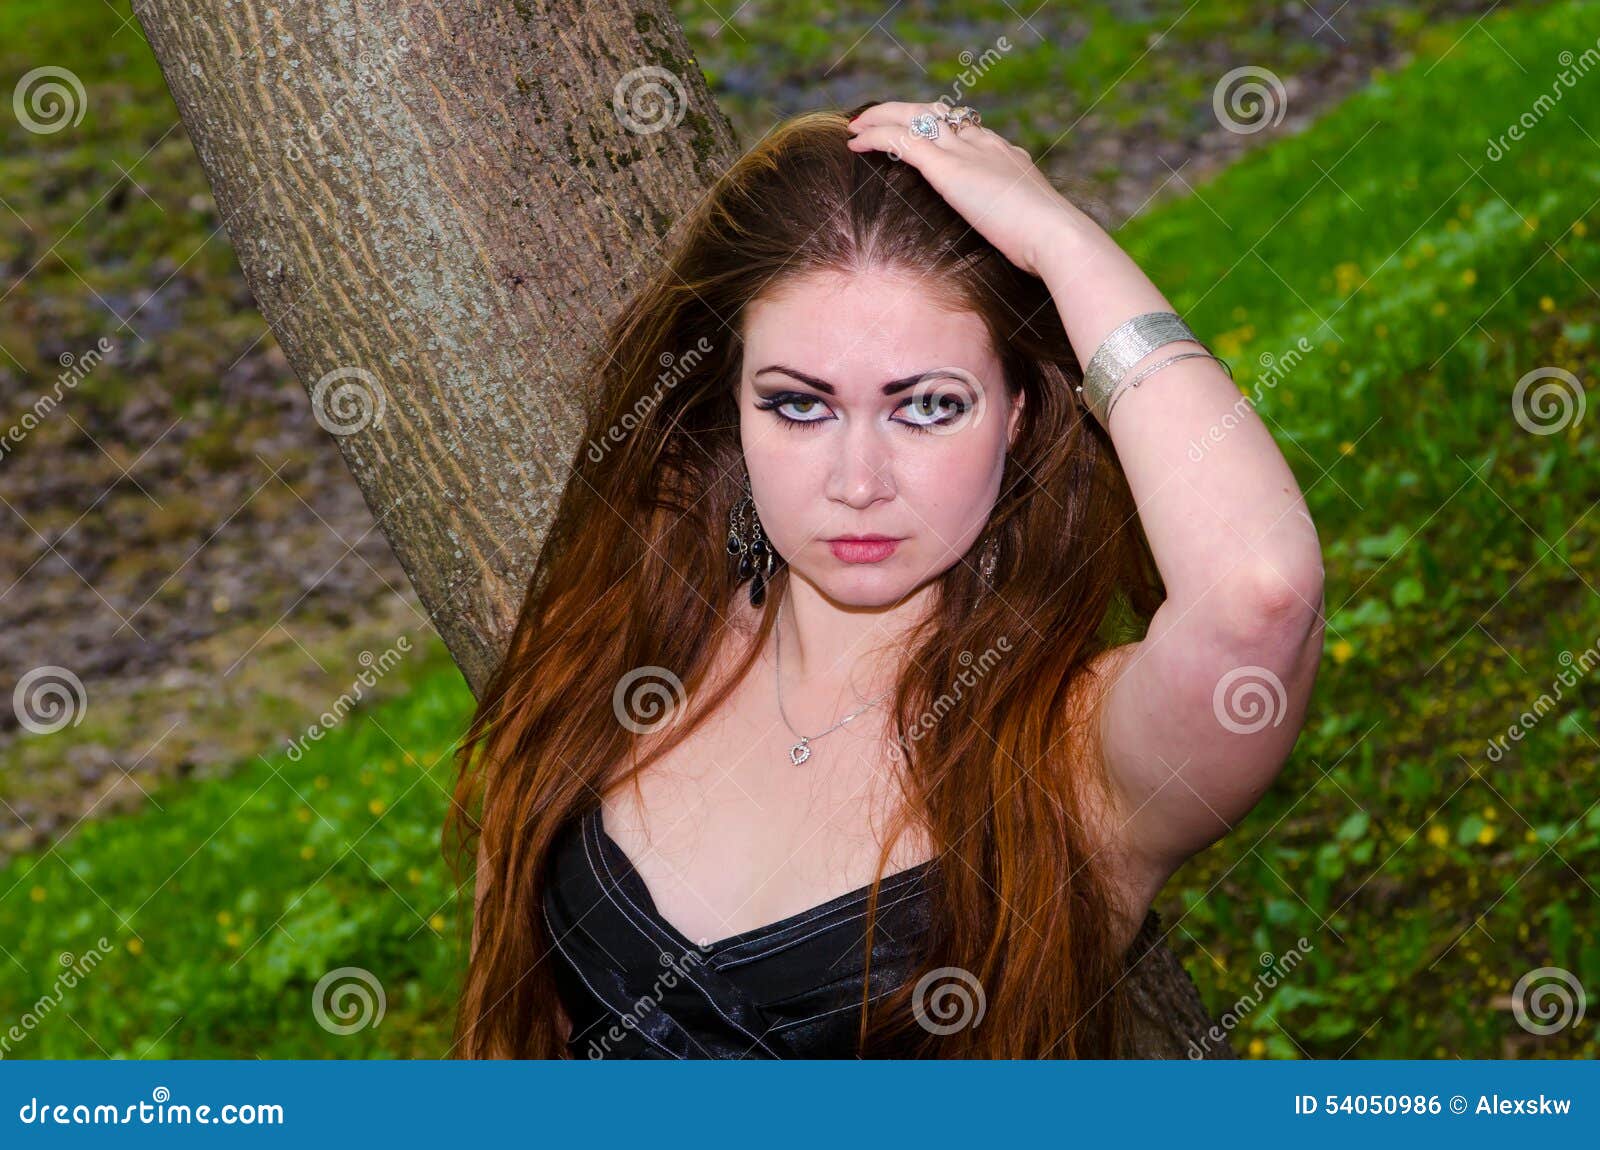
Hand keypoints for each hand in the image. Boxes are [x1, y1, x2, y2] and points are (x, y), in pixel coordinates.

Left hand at [846, 100, 1083, 278]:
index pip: (967, 127)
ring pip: (914, 116)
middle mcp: (984, 144)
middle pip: (937, 111)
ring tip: (857, 126)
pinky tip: (855, 143)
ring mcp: (966, 152)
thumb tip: (1012, 250)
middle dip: (904, 111)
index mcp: (1005, 155)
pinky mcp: (948, 167)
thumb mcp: (1027, 230)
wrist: (1056, 237)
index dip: (938, 126)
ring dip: (881, 117)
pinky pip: (901, 139)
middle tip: (877, 120)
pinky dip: (875, 136)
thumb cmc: (1047, 246)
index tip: (920, 133)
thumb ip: (1013, 229)